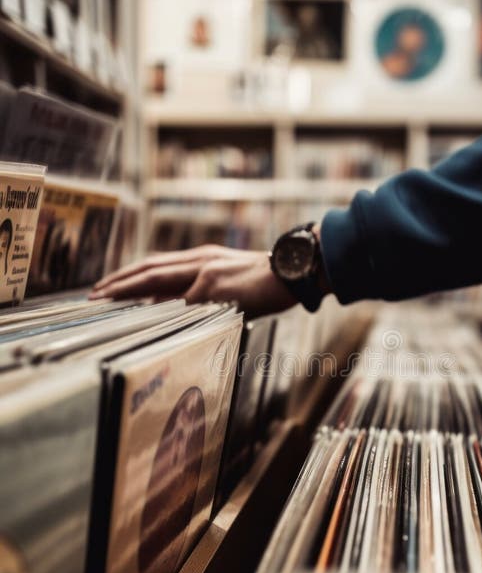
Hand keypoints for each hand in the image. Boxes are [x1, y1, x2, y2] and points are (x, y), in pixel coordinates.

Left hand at [90, 245, 297, 316]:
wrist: (295, 272)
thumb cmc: (269, 282)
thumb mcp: (232, 282)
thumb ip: (205, 294)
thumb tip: (178, 310)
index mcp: (203, 259)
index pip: (157, 265)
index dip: (131, 275)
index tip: (109, 286)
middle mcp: (200, 260)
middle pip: (149, 267)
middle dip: (119, 280)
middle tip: (95, 293)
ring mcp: (206, 271)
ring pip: (157, 277)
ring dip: (129, 288)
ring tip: (106, 298)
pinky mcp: (216, 285)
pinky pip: (183, 298)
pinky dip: (161, 305)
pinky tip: (143, 313)